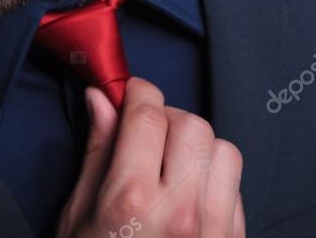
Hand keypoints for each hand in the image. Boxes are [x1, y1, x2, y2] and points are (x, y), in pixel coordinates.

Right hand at [55, 77, 244, 236]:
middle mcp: (182, 212)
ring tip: (171, 164)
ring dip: (198, 146)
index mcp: (133, 201)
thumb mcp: (78, 218)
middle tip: (145, 131)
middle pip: (192, 124)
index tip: (129, 93)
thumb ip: (97, 153)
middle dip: (167, 117)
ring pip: (224, 150)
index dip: (137, 92)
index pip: (148, 113)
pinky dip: (215, 179)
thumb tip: (100, 102)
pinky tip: (189, 195)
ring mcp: (215, 232)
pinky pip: (237, 188)